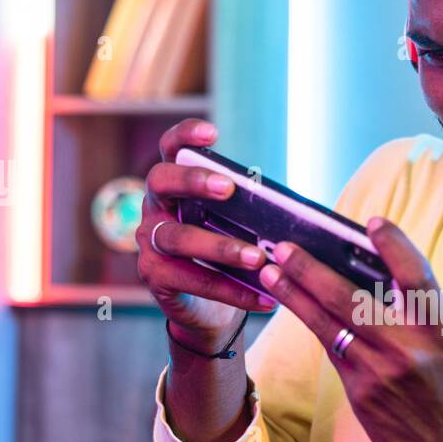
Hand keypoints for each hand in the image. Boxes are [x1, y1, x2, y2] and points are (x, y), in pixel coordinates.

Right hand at [137, 118, 277, 351]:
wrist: (205, 308)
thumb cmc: (224, 255)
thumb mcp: (234, 227)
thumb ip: (247, 212)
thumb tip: (293, 212)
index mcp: (175, 185)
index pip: (170, 149)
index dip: (185, 135)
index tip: (213, 133)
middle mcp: (155, 207)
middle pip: (162, 182)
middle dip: (193, 180)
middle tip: (228, 187)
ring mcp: (149, 242)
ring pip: (178, 237)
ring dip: (221, 247)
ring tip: (258, 257)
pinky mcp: (155, 276)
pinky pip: (193, 280)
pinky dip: (231, 290)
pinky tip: (264, 297)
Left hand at [257, 217, 442, 441]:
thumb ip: (425, 307)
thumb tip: (384, 270)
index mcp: (440, 328)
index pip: (416, 277)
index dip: (394, 246)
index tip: (371, 222)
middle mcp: (408, 347)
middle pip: (351, 299)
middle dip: (311, 270)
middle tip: (284, 248)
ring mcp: (379, 371)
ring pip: (328, 325)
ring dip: (295, 295)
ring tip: (271, 273)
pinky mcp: (361, 391)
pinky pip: (332, 349)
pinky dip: (313, 322)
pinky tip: (294, 304)